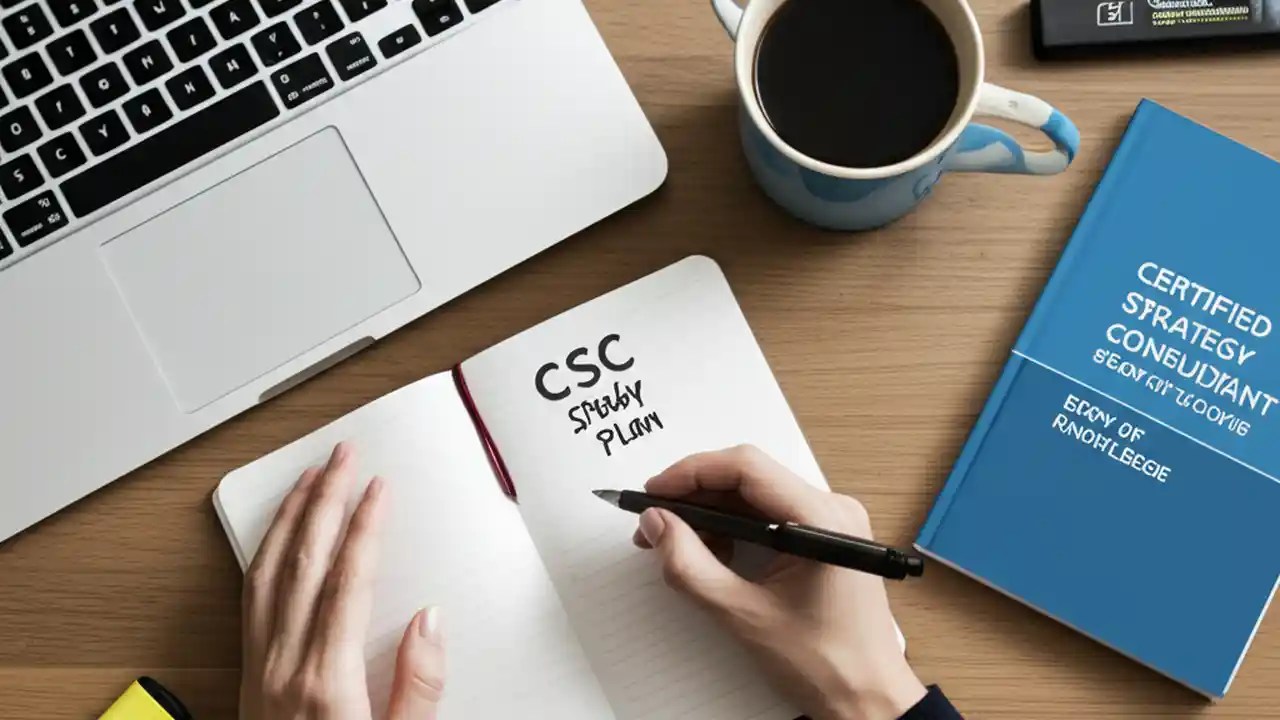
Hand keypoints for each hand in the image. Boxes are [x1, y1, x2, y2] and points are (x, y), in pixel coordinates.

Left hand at [240, 442, 447, 719]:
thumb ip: (418, 685)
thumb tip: (431, 619)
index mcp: (327, 679)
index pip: (347, 579)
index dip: (365, 524)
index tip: (379, 487)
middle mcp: (285, 665)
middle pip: (304, 560)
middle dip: (325, 497)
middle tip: (343, 455)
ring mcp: (261, 667)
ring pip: (268, 570)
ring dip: (290, 516)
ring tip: (308, 477)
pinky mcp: (250, 674)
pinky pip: (251, 596)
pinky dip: (264, 553)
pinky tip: (276, 539)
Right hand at [633, 445, 926, 719]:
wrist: (868, 697)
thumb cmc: (827, 664)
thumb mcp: (744, 615)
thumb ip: (691, 566)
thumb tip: (656, 524)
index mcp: (823, 519)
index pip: (746, 468)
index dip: (692, 473)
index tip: (654, 492)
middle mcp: (833, 509)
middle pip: (748, 477)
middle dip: (695, 495)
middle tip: (654, 520)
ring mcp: (830, 520)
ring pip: (754, 496)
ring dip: (710, 513)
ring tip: (673, 540)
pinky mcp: (823, 536)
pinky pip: (769, 515)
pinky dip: (732, 528)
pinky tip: (708, 552)